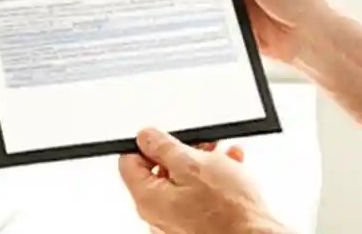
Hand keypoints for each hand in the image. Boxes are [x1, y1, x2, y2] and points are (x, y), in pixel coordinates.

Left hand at [121, 128, 286, 233]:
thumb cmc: (227, 211)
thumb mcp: (194, 165)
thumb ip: (164, 147)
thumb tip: (146, 137)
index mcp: (148, 199)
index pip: (129, 162)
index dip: (147, 143)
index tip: (165, 136)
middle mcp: (158, 214)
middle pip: (159, 172)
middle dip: (183, 153)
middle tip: (202, 144)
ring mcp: (177, 222)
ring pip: (183, 182)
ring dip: (203, 164)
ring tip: (224, 157)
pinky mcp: (197, 225)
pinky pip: (198, 196)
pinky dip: (213, 180)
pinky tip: (231, 170)